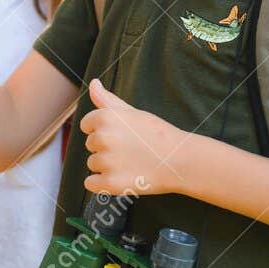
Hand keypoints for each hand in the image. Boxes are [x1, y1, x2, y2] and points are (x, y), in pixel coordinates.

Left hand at [80, 77, 178, 196]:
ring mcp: (105, 162)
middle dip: (106, 148)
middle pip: (90, 145)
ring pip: (93, 164)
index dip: (104, 130)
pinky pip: (90, 184)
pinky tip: (121, 178)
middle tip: (131, 150)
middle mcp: (101, 138)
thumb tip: (93, 83)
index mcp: (104, 118)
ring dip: (107, 166)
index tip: (122, 135)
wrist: (181, 160)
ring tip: (131, 163)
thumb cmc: (157, 134)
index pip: (87, 125)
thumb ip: (107, 99)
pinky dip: (102, 184)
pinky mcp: (109, 183)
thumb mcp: (132, 112)